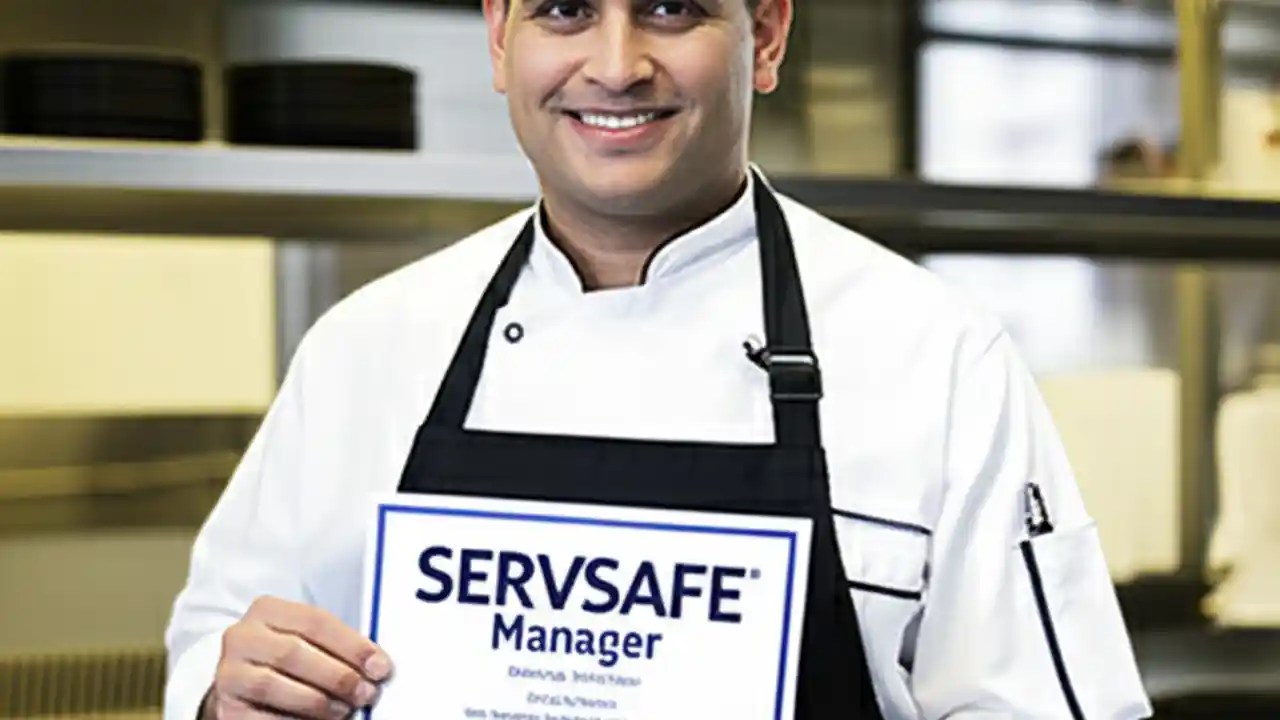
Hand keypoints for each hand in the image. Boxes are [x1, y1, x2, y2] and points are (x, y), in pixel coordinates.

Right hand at [203, 596, 393, 718]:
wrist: (244, 683)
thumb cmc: (289, 657)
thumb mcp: (307, 639)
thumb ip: (335, 644)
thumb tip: (376, 665)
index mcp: (267, 610)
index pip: (315, 622)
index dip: (351, 645)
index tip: (380, 667)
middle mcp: (242, 637)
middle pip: (293, 653)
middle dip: (337, 675)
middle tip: (367, 693)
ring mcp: (229, 673)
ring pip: (273, 685)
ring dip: (317, 701)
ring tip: (345, 710)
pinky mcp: (226, 707)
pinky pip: (263, 717)